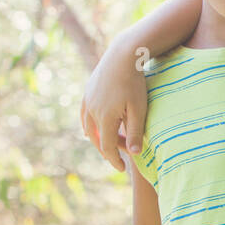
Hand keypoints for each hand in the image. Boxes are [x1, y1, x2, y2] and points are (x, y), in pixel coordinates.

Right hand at [80, 42, 149, 171]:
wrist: (123, 55)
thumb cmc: (134, 82)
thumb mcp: (139, 109)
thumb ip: (136, 132)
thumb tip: (133, 154)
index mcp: (104, 118)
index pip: (107, 147)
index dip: (114, 160)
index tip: (122, 168)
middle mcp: (92, 111)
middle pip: (96, 139)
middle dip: (107, 150)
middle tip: (118, 157)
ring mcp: (87, 101)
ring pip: (89, 127)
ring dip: (98, 138)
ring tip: (108, 144)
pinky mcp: (87, 92)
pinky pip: (84, 114)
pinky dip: (90, 125)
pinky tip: (94, 127)